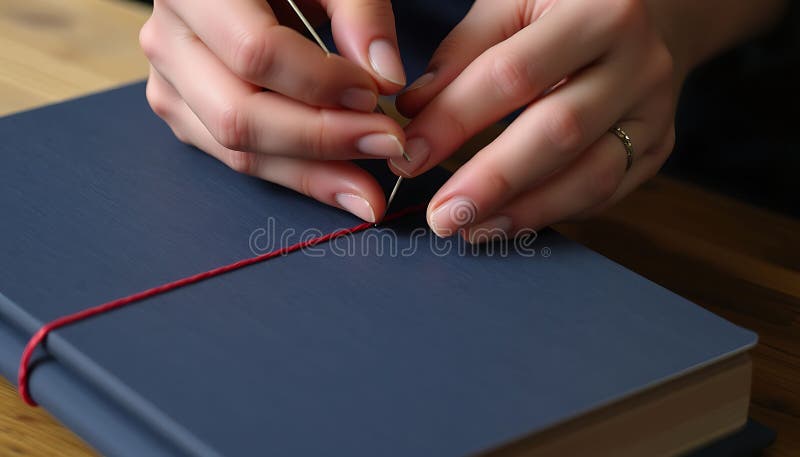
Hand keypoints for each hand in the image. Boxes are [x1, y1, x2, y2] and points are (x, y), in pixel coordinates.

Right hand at [140, 0, 406, 222]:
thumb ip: (360, 12)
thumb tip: (386, 79)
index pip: (256, 53)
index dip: (320, 83)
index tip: (375, 94)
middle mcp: (169, 39)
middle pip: (239, 115)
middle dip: (322, 139)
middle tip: (387, 145)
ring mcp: (170, 82)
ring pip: (236, 149)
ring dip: (311, 175)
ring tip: (368, 191)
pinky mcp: (184, 113)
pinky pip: (236, 159)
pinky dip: (293, 175)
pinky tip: (339, 184)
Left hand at [395, 0, 676, 240]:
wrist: (650, 13)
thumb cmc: (562, 7)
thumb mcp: (511, 4)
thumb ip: (461, 54)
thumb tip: (413, 115)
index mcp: (597, 9)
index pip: (513, 75)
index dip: (455, 120)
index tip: (409, 157)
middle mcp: (638, 60)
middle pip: (559, 132)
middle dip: (493, 181)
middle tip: (443, 217)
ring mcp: (655, 109)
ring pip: (592, 175)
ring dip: (525, 211)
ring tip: (472, 231)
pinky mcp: (659, 146)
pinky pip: (608, 192)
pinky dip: (555, 213)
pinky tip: (511, 222)